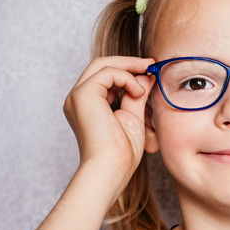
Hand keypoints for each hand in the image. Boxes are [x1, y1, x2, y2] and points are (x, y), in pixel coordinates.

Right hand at [62, 56, 155, 181]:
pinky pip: (107, 73)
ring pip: (102, 65)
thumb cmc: (122, 152)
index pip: (105, 77)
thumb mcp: (133, 117)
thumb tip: (146, 76)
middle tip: (151, 63)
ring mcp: (77, 96)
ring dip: (129, 66)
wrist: (111, 168)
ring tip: (148, 74)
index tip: (149, 69)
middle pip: (101, 65)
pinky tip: (138, 92)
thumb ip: (137, 95)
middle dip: (128, 62)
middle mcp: (77, 98)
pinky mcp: (82, 95)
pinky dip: (126, 77)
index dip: (127, 69)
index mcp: (87, 105)